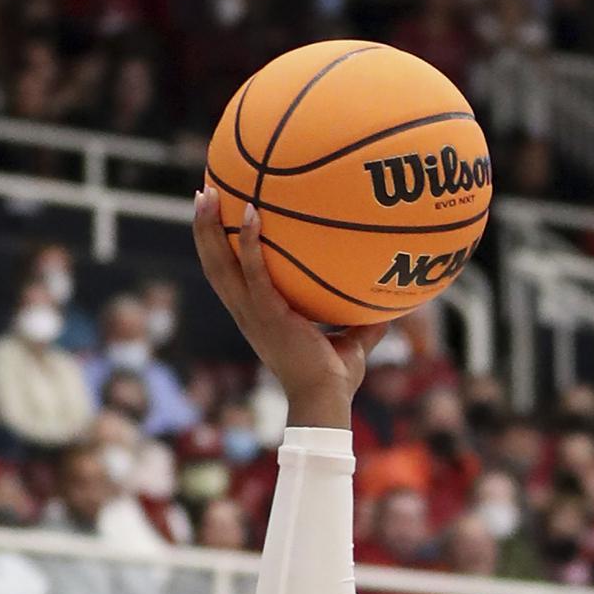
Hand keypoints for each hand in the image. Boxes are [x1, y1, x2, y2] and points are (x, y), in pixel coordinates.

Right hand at [190, 187, 384, 431]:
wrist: (325, 401)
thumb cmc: (335, 380)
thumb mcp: (350, 343)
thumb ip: (363, 322)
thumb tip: (390, 306)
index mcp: (257, 317)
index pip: (228, 278)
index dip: (216, 248)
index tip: (215, 218)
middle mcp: (247, 313)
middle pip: (213, 265)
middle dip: (203, 228)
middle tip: (202, 192)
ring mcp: (253, 314)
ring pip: (219, 265)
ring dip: (209, 228)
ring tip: (206, 192)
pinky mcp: (267, 314)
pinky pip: (253, 272)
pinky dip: (248, 242)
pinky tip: (250, 212)